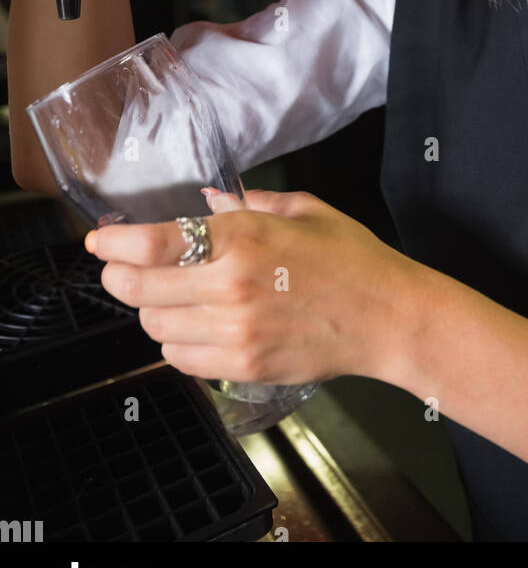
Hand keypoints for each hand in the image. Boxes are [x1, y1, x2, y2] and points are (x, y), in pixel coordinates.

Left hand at [85, 191, 418, 386]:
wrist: (388, 317)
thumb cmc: (352, 259)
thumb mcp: (303, 210)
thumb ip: (247, 204)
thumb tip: (205, 202)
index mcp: (244, 238)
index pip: (154, 244)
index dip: (114, 244)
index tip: (100, 242)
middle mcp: (231, 285)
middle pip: (140, 290)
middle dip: (118, 278)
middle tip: (118, 271)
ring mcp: (235, 331)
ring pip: (156, 328)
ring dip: (151, 312)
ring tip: (167, 298)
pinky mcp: (244, 365)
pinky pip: (181, 359)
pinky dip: (176, 343)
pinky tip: (194, 327)